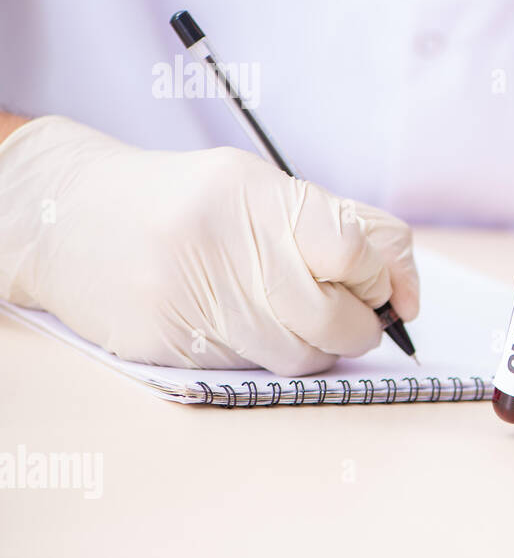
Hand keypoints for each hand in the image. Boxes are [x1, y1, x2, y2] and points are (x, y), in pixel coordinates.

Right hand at [0, 117, 418, 375]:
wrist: (69, 219)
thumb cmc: (186, 204)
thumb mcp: (257, 188)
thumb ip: (330, 226)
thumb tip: (401, 286)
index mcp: (255, 194)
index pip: (355, 248)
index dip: (386, 277)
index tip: (388, 291)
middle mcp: (224, 245)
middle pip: (335, 316)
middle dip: (360, 326)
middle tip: (358, 318)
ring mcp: (192, 298)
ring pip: (300, 356)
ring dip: (320, 349)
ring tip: (303, 323)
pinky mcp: (169, 345)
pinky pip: (254, 369)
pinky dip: (270, 356)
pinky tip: (252, 329)